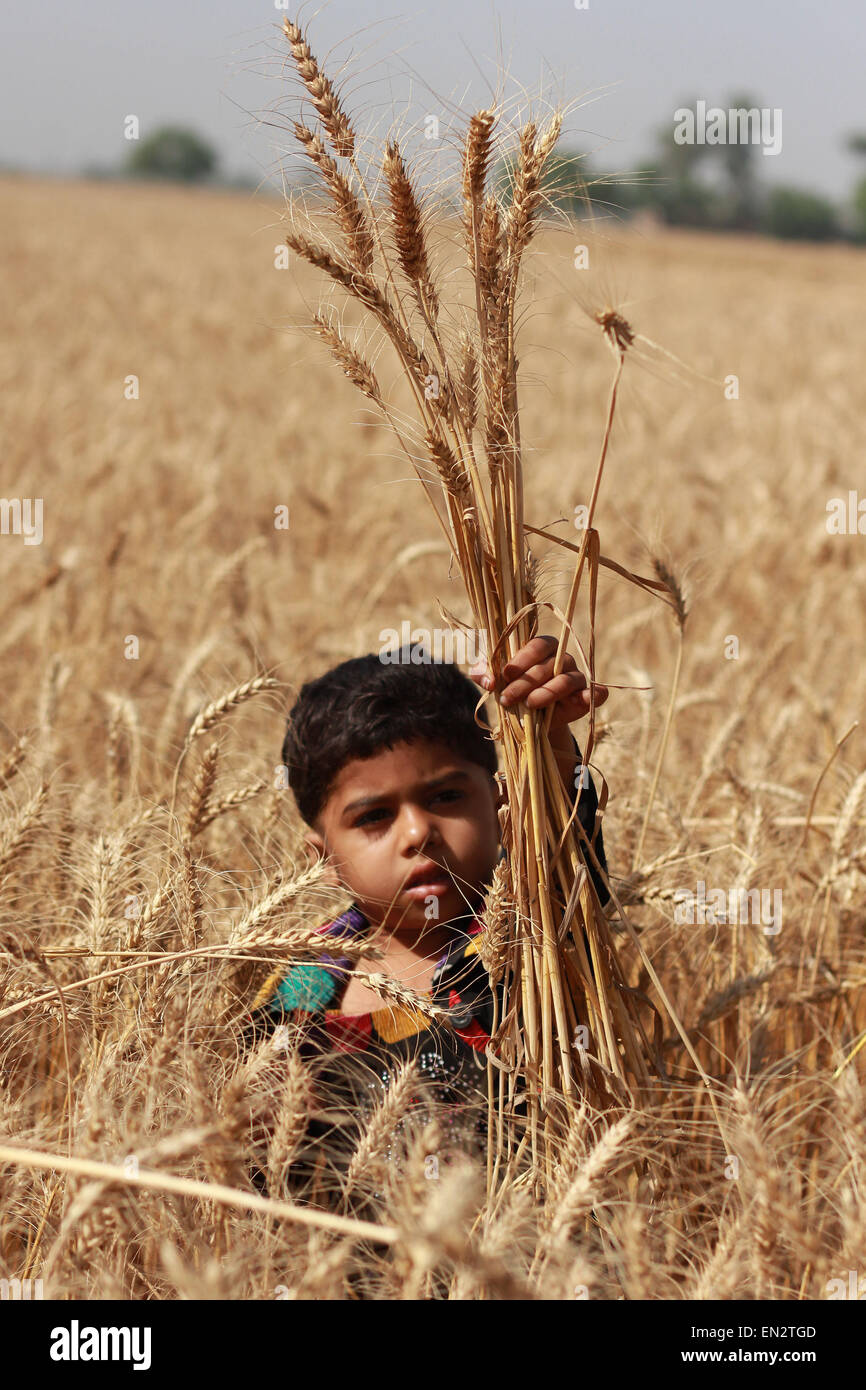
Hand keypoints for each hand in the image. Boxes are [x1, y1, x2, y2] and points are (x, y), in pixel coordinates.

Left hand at [469, 634, 607, 729]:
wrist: (528, 718)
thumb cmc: (511, 689)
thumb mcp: (494, 680)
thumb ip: (484, 673)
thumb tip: (487, 680)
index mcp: (543, 646)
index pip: (537, 645)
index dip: (522, 659)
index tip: (505, 674)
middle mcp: (563, 658)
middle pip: (548, 665)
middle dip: (525, 682)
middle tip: (506, 698)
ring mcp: (576, 677)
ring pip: (566, 680)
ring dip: (547, 693)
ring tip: (529, 705)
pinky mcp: (585, 697)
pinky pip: (595, 694)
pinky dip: (592, 695)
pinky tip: (583, 700)